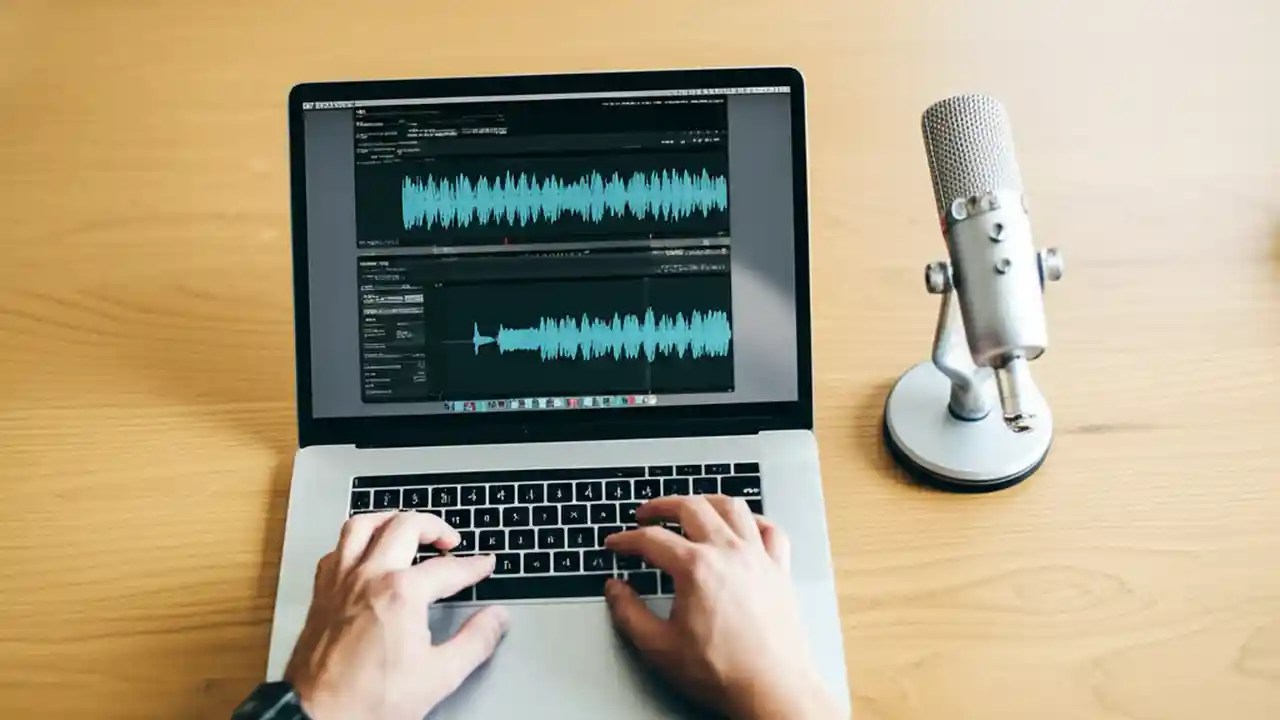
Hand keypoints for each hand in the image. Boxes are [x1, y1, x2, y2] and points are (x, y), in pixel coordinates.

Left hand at [284, 511, 507, 719]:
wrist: (317, 718)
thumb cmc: (369, 701)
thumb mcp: (439, 676)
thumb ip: (475, 641)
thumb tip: (496, 619)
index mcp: (402, 593)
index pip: (448, 568)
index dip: (473, 565)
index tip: (484, 565)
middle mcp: (369, 577)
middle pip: (405, 526)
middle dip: (435, 526)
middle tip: (450, 540)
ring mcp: (340, 581)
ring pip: (363, 524)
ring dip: (390, 519)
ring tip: (407, 526)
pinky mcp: (321, 593)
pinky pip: (337, 549)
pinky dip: (356, 541)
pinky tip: (365, 552)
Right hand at [604, 496, 841, 719]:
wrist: (771, 689)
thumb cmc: (723, 672)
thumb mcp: (659, 647)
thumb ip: (628, 613)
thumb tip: (615, 590)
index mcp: (696, 568)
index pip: (651, 540)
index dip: (626, 539)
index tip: (616, 544)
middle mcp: (728, 553)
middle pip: (690, 507)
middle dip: (661, 505)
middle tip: (645, 514)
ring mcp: (758, 558)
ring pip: (732, 507)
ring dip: (706, 501)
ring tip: (690, 506)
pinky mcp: (779, 571)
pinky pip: (769, 530)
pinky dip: (753, 521)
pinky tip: (743, 526)